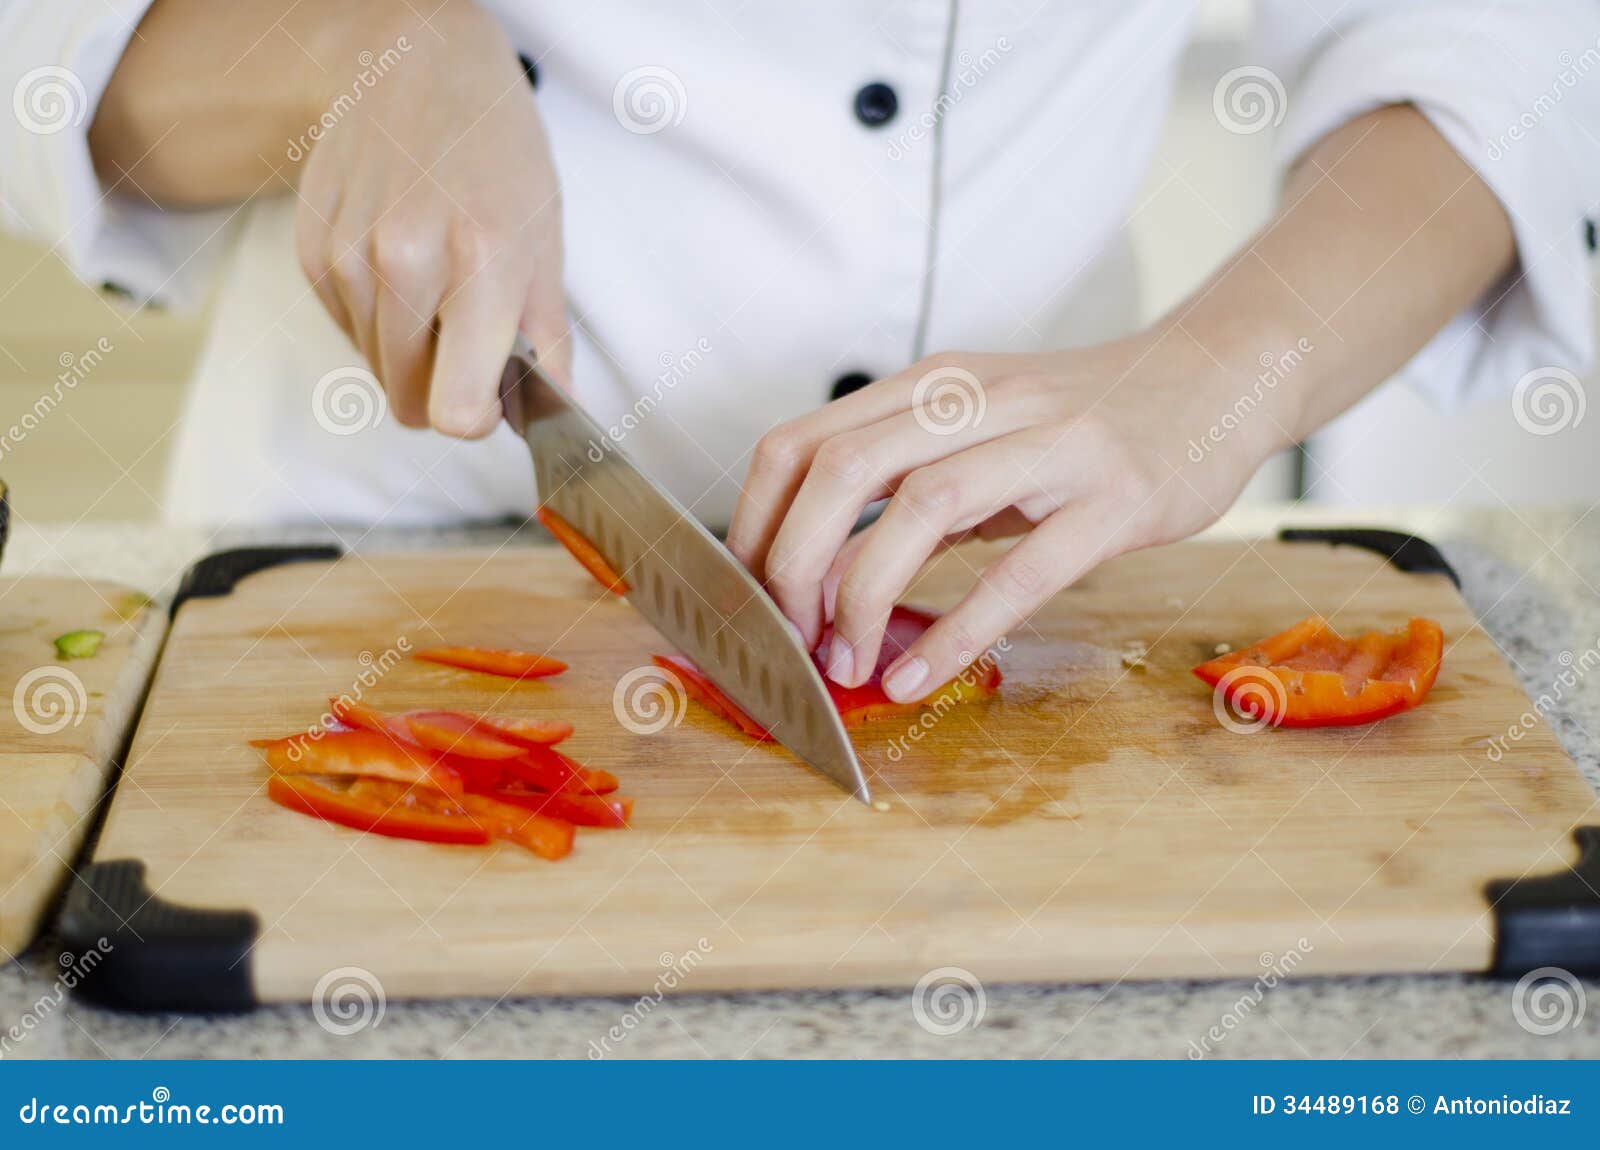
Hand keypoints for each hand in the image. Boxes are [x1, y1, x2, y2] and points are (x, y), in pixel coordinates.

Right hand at [294, 3, 566, 435]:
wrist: (420, 68)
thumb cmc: (497, 156)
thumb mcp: (545, 241)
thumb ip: (547, 339)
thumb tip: (554, 414)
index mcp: (481, 264)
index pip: (454, 408)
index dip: (473, 420)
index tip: (488, 401)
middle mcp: (406, 261)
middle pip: (411, 400)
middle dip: (442, 386)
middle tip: (466, 336)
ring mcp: (350, 254)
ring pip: (376, 369)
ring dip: (407, 349)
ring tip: (435, 284)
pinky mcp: (313, 249)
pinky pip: (345, 329)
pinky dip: (374, 316)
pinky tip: (398, 263)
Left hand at [726, 334, 1288, 701]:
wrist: (1217, 378)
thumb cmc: (1087, 418)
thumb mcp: (983, 429)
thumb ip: (912, 485)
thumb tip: (829, 574)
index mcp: (932, 385)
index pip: (801, 440)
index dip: (756, 522)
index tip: (748, 593)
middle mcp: (979, 400)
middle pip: (843, 468)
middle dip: (793, 563)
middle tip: (789, 636)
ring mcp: (1051, 446)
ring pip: (922, 507)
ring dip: (862, 596)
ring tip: (845, 661)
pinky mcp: (1114, 499)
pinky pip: (1021, 572)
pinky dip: (956, 632)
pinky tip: (917, 676)